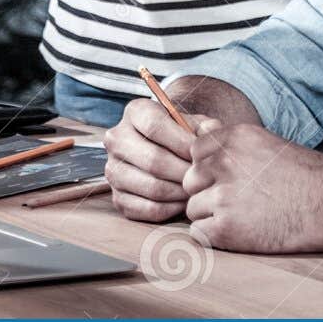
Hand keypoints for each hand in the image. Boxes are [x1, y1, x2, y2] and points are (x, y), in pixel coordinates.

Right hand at [103, 99, 205, 222]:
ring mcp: (113, 170)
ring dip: (180, 192)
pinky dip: (171, 209)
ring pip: (152, 187)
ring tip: (196, 190)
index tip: (200, 154)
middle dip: (185, 172)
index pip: (154, 125)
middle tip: (204, 179)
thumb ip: (206, 128)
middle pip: (153, 160)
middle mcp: (117, 139)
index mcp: (135, 112)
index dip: (182, 142)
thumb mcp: (195, 125)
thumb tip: (210, 135)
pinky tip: (183, 201)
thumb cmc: (183, 137)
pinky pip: (148, 209)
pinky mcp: (118, 197)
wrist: (166, 154)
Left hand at [182, 120, 322, 253]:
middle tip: (237, 202)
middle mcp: (222, 162)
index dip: (209, 169)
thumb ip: (230, 142)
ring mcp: (222, 195)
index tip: (229, 179)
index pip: (194, 152)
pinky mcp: (225, 228)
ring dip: (211, 216)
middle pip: (189, 181)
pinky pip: (199, 233)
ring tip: (244, 217)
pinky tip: (241, 233)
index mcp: (232, 138)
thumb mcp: (266, 144)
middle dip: (206, 193)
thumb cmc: (304, 176)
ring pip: (193, 208)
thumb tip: (198, 134)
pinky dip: (214, 236)